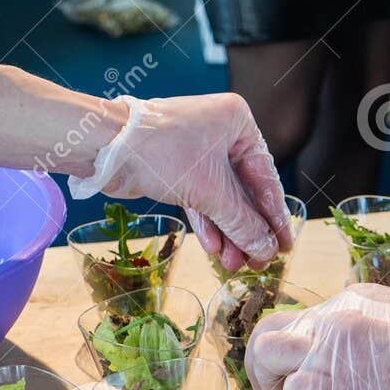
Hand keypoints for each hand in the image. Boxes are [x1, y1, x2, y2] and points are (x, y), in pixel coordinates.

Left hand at [69, 94, 292, 269]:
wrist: (105, 147)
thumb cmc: (162, 153)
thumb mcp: (210, 192)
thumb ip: (243, 224)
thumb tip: (267, 250)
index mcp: (238, 123)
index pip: (266, 177)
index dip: (275, 217)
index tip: (284, 246)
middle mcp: (221, 133)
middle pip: (244, 191)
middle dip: (248, 230)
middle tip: (259, 263)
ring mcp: (198, 150)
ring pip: (221, 199)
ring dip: (228, 233)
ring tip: (234, 265)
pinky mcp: (177, 168)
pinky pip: (201, 199)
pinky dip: (207, 223)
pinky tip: (214, 248)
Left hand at [246, 283, 389, 389]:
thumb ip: (379, 336)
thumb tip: (371, 362)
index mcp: (358, 301)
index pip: (306, 321)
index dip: (299, 349)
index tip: (306, 369)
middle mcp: (335, 320)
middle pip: (269, 334)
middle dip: (264, 364)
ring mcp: (330, 353)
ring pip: (266, 362)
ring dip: (272, 387)